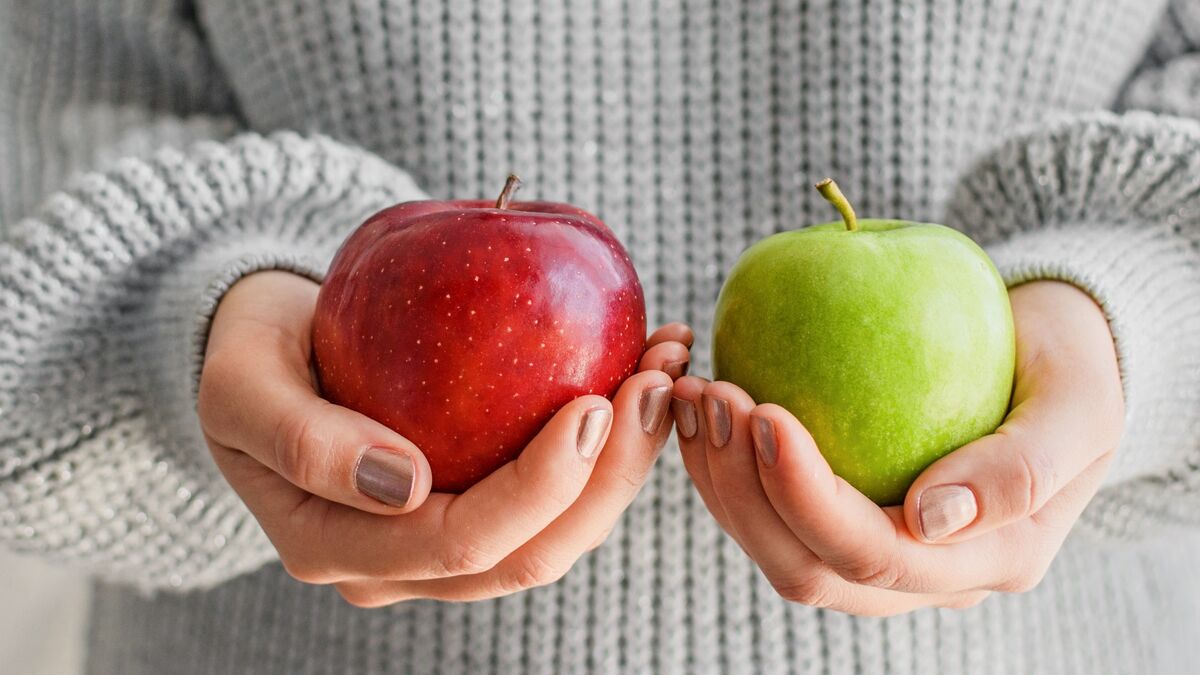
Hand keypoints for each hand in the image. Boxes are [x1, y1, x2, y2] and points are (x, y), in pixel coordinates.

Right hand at [198, 271, 692, 604]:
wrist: (267, 349)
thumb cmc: (248, 353)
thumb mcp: (241, 383)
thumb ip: (302, 439)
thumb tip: (401, 485)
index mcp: (340, 547)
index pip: (462, 542)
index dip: (539, 485)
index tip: (593, 403)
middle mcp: (400, 565)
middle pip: (533, 553)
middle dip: (611, 477)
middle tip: (657, 380)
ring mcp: (444, 542)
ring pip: (560, 533)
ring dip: (627, 461)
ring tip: (667, 370)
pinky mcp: (479, 502)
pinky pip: (557, 494)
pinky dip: (609, 445)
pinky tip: (640, 376)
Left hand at [672, 280, 1122, 615]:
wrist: (1051, 353)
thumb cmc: (1074, 366)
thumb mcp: (1081, 403)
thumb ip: (1027, 467)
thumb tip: (934, 519)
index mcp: (988, 561)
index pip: (873, 553)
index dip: (806, 495)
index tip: (766, 413)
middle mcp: (923, 572)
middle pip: (806, 566)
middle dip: (745, 490)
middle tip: (716, 396)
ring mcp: (876, 549)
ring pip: (773, 545)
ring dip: (720, 477)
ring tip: (697, 393)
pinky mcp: (839, 512)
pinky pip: (766, 505)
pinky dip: (724, 460)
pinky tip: (702, 400)